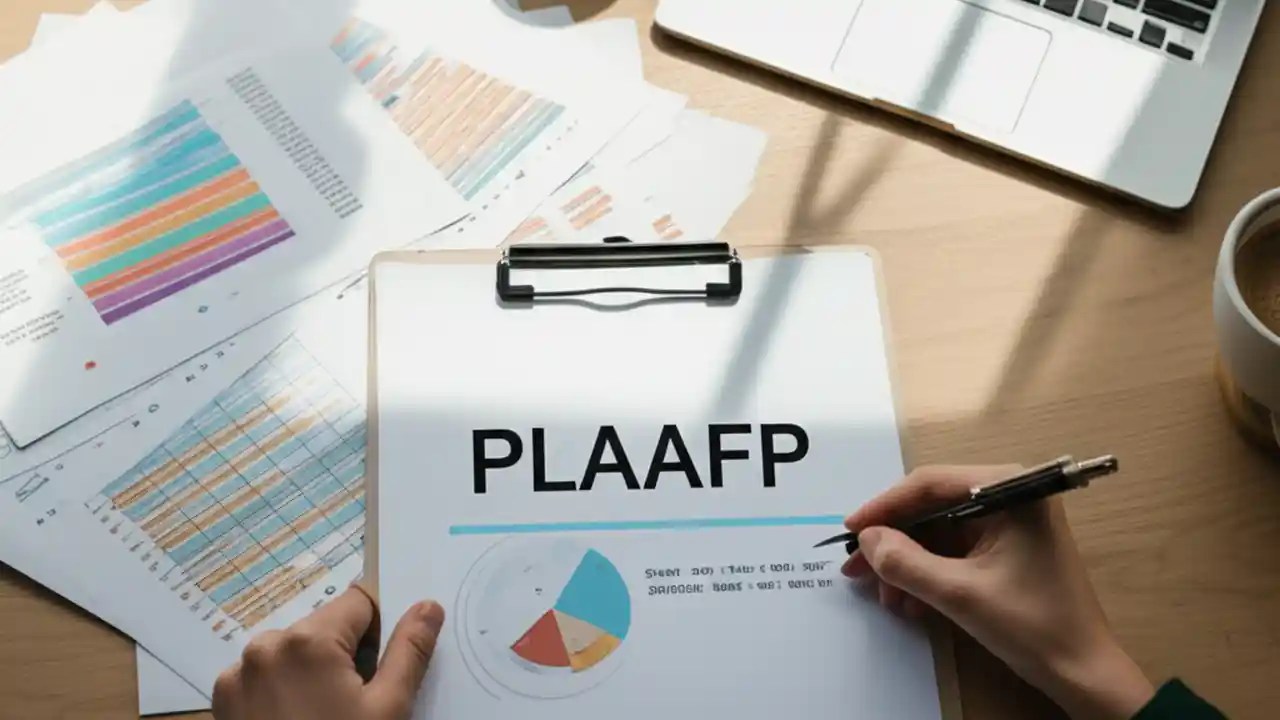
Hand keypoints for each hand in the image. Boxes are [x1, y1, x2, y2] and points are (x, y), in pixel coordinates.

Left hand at [213, 587, 443, 719]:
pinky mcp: (223, 700)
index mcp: (309, 639)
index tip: (383, 666)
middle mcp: (266, 645)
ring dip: (312, 671)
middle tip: (356, 702)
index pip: (359, 602)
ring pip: (292, 651)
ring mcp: (238, 674)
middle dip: (345, 655)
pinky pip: (264, 675)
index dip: (380, 630)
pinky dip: (282, 688)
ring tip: (324, 715)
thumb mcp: (387, 709)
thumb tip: (428, 606)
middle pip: (323, 627)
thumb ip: (409, 651)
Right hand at [844, 465, 1153, 719]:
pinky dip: (928, 573)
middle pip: (931, 507)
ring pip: (938, 531)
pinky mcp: (1007, 547)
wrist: (1084, 671)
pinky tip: (911, 602)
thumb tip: (866, 540)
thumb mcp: (959, 594)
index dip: (884, 507)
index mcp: (1010, 489)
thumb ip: (906, 562)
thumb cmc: (1032, 626)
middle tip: (857, 568)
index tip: (850, 530)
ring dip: (908, 564)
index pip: (930, 483)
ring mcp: (1009, 521)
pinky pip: (954, 550)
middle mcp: (1010, 494)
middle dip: (893, 542)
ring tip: (886, 597)